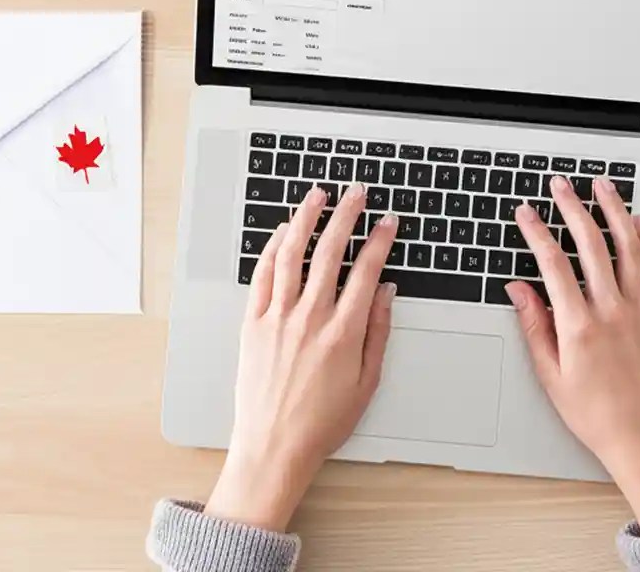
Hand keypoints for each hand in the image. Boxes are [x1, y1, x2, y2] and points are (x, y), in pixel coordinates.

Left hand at [205, 182, 397, 531]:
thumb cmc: (322, 422)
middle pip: (330, 251)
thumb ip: (379, 332)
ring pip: (292, 254)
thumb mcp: (368, 382)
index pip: (365, 270)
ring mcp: (278, 318)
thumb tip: (385, 292)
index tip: (387, 222)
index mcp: (344, 332)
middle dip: (346, 215)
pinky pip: (264, 275)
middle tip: (356, 194)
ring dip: (306, 219)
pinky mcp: (253, 324)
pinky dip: (274, 248)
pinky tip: (284, 232)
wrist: (274, 446)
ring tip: (317, 196)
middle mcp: (310, 318)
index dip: (379, 240)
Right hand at [509, 175, 639, 536]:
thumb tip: (519, 290)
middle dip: (573, 208)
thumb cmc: (594, 413)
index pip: (553, 264)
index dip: (536, 233)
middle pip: (591, 245)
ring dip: (614, 212)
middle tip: (560, 185)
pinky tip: (638, 225)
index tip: (526, 213)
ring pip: (628, 248)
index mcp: (579, 325)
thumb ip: (534, 326)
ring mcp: (639, 312)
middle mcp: (612, 311)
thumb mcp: (550, 374)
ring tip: (602, 187)